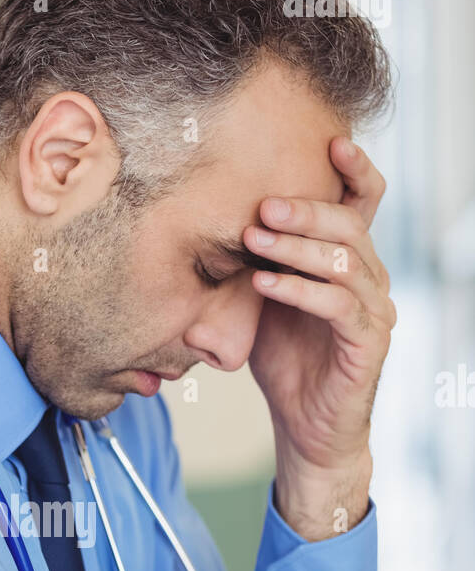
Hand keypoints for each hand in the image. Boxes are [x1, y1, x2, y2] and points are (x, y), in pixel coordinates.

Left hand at [244, 137, 395, 539]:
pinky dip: (299, 291)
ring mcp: (374, 311)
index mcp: (349, 261)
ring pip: (345, 262)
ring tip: (254, 238)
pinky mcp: (368, 344)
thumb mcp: (261, 302)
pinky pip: (339, 307)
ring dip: (296, 247)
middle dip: (305, 210)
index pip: (363, 204)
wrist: (306, 429)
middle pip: (350, 226)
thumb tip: (196, 225)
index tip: (329, 141)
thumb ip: (249, 262)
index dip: (354, 170)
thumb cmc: (284, 361)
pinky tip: (264, 283)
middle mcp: (370, 280)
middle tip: (262, 205)